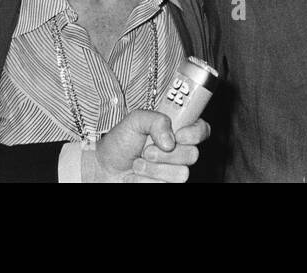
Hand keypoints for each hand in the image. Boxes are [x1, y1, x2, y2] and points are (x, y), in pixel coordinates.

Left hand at [81, 110, 209, 182]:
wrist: (104, 168)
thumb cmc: (119, 143)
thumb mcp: (134, 120)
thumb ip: (156, 120)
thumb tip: (171, 140)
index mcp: (176, 131)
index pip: (202, 130)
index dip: (195, 133)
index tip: (178, 135)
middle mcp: (179, 152)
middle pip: (192, 155)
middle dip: (165, 154)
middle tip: (146, 151)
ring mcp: (173, 173)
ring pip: (180, 174)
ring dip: (152, 169)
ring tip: (137, 164)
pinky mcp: (165, 185)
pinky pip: (164, 186)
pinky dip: (144, 182)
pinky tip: (135, 177)